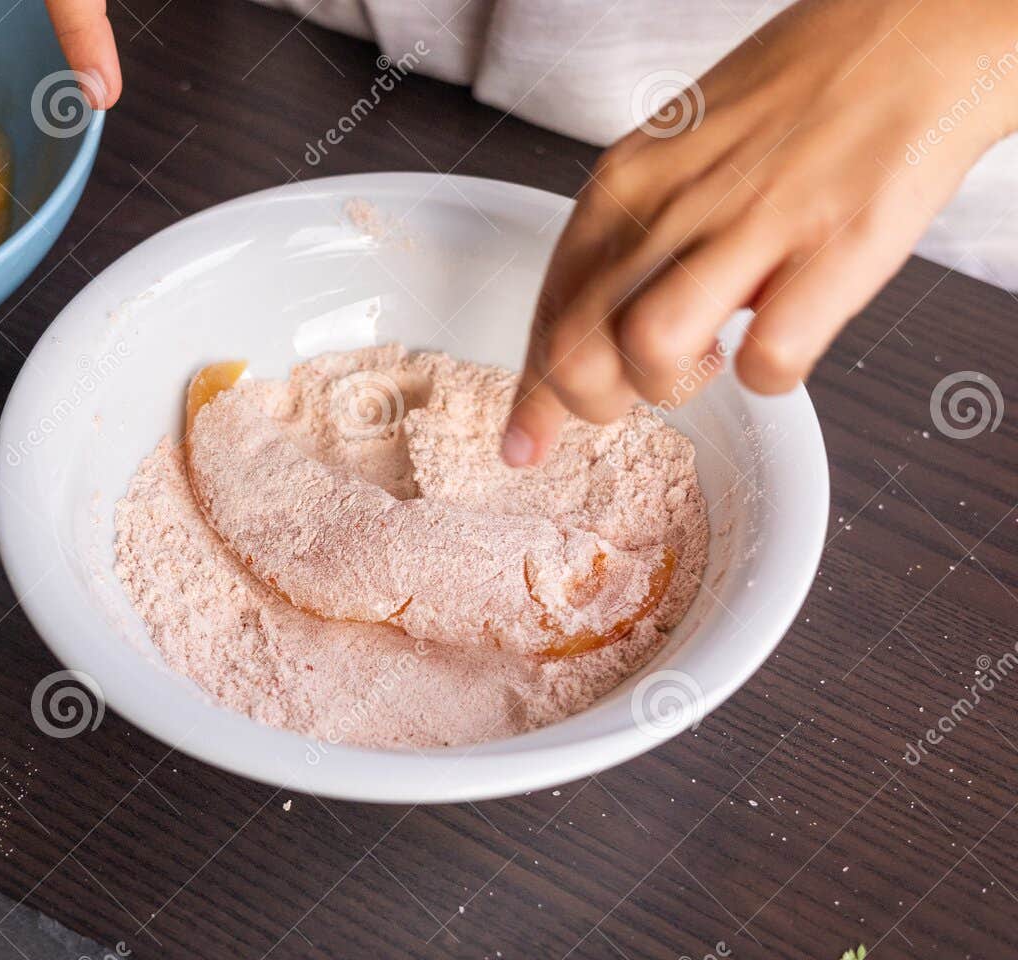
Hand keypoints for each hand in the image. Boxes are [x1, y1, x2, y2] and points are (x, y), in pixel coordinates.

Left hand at [501, 0, 1017, 465]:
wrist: (909, 36)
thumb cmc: (795, 103)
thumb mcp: (677, 156)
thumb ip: (628, 238)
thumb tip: (587, 329)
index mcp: (626, 185)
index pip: (548, 307)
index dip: (533, 394)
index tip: (525, 443)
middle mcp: (674, 204)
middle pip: (578, 343)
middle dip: (594, 400)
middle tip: (637, 392)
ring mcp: (753, 225)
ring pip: (648, 350)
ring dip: (671, 384)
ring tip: (710, 359)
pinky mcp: (832, 249)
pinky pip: (769, 360)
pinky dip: (769, 377)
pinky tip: (780, 343)